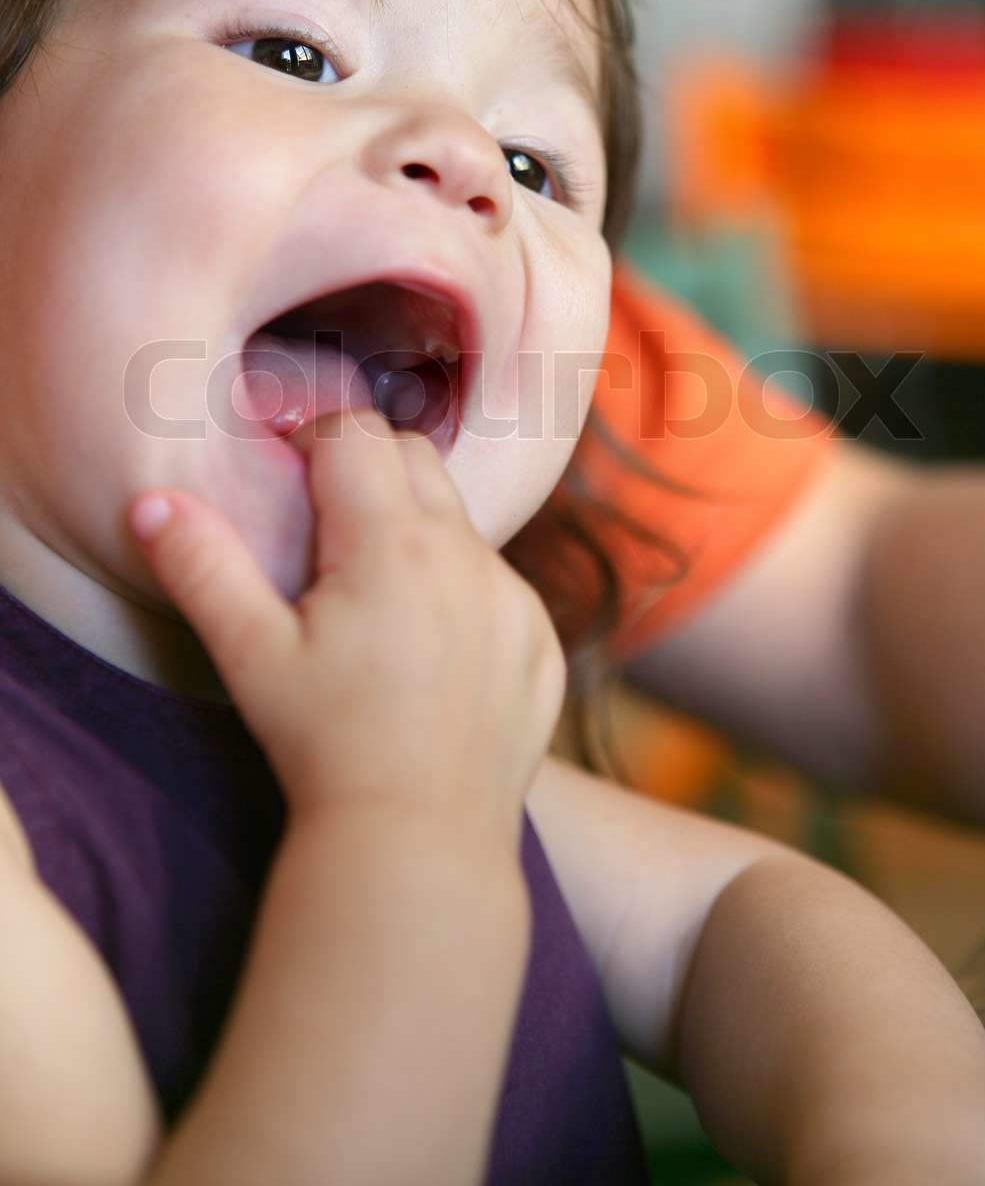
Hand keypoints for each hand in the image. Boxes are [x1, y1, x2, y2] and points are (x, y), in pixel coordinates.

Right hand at [127, 409, 565, 842]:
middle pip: (416, 458)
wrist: (418, 840)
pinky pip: (500, 583)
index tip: (292, 474)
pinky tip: (427, 653)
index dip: (316, 440)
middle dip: (368, 470)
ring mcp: (512, 597)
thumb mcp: (250, 656)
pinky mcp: (542, 639)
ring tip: (373, 600)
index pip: (355, 434)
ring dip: (418, 533)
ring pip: (461, 523)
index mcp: (390, 544)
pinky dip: (463, 592)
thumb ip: (202, 567)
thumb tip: (151, 502)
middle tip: (325, 529)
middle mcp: (464, 555)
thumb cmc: (323, 747)